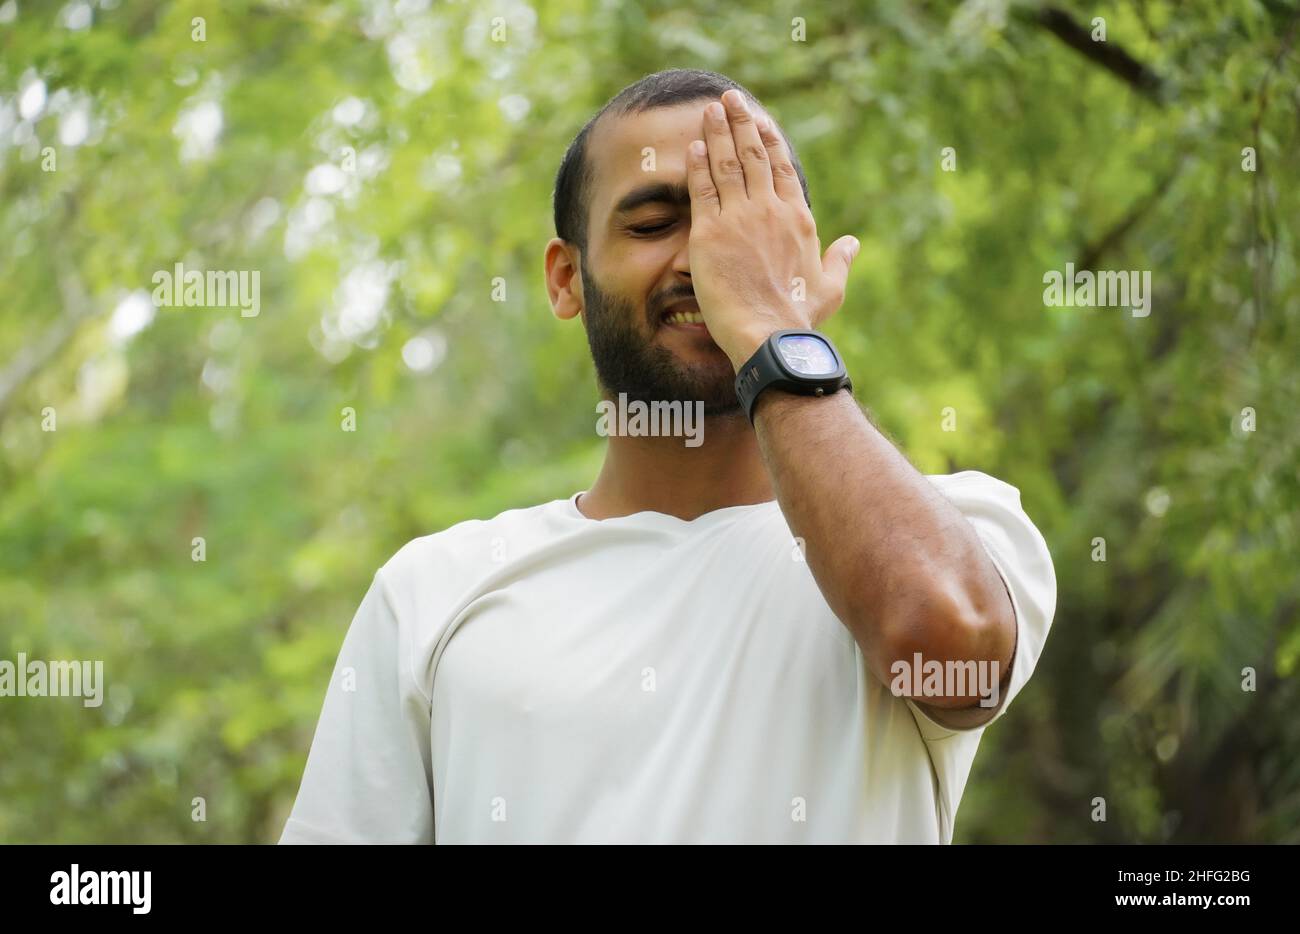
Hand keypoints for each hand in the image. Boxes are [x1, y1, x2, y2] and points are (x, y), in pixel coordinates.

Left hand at [686, 89, 859, 370]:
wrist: (770, 334)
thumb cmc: (799, 317)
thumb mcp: (829, 287)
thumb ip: (839, 260)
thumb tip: (852, 243)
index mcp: (797, 218)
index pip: (781, 168)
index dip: (769, 140)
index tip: (760, 121)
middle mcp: (769, 210)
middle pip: (753, 155)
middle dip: (741, 123)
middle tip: (730, 99)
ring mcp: (739, 218)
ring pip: (727, 164)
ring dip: (716, 134)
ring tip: (710, 111)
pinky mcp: (710, 233)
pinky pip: (702, 190)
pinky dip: (697, 166)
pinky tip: (693, 146)